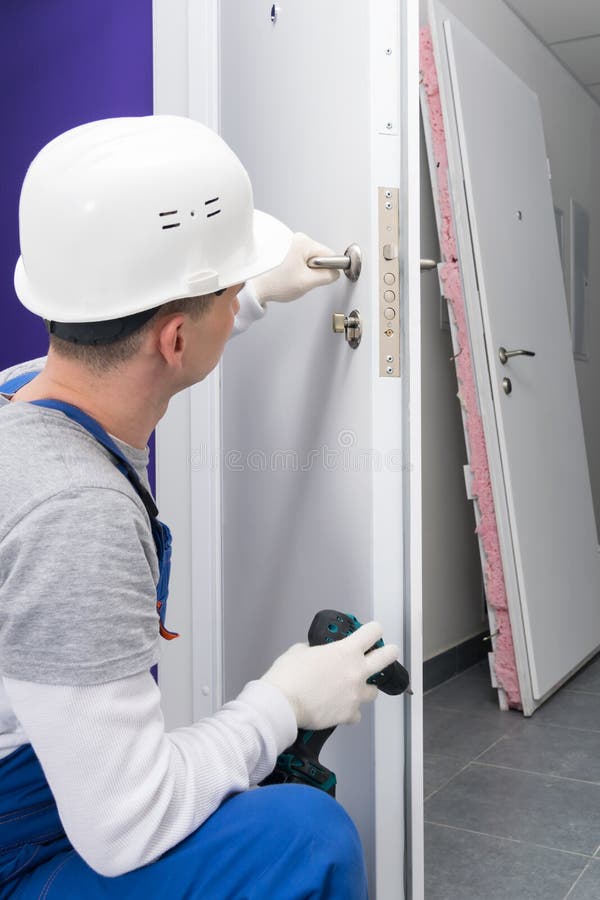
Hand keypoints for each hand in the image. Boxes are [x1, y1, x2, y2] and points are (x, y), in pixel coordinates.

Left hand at [248, 232, 339, 305]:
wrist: (252, 286)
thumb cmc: (274, 282)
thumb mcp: (307, 282)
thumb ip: (327, 276)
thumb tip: (335, 273)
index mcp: (303, 242)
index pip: (328, 254)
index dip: (329, 269)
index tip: (321, 278)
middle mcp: (294, 238)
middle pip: (317, 256)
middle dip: (313, 270)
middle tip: (300, 279)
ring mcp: (286, 243)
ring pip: (306, 259)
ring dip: (302, 271)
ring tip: (289, 278)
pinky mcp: (280, 250)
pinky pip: (295, 260)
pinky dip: (293, 269)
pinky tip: (284, 276)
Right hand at [261, 621, 398, 729]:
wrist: (282, 704)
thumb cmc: (288, 676)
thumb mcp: (299, 651)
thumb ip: (315, 650)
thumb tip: (317, 653)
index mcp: (345, 651)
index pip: (372, 633)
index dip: (373, 630)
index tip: (373, 632)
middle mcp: (356, 671)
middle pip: (386, 658)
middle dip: (389, 653)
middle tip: (388, 652)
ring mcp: (355, 694)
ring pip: (374, 690)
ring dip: (367, 687)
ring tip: (356, 687)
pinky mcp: (349, 714)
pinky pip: (357, 713)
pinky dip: (350, 711)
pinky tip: (341, 708)